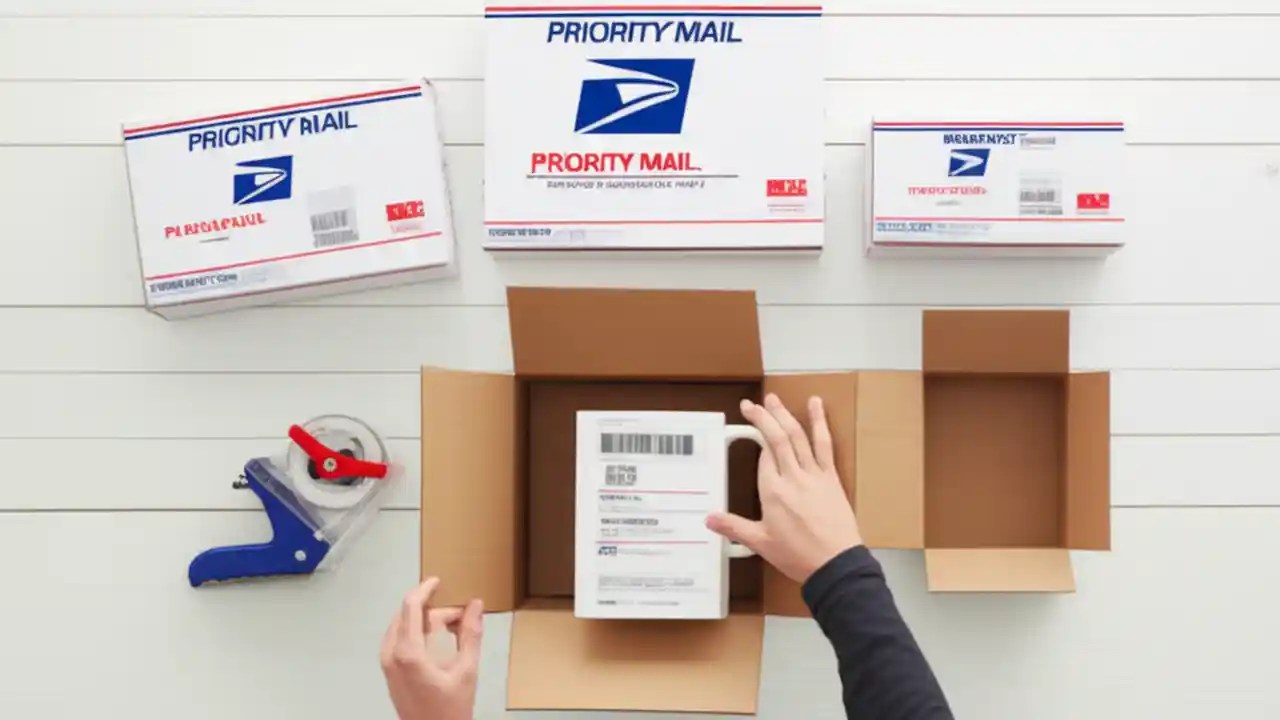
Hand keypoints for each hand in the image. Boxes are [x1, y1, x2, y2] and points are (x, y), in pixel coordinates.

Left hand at [380, 577, 483, 719]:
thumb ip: (471, 635)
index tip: (439, 581)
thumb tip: (476, 605)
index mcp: (407, 652)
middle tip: (460, 616)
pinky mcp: (389, 672)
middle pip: (407, 616)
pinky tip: (437, 642)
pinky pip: (398, 640)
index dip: (424, 589)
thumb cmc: (450, 708)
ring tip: (452, 628)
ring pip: (402, 627)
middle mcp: (390, 654)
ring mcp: (386, 664)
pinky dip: (416, 633)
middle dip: (433, 610)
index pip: (410, 607)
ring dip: (424, 621)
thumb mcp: (467, 671)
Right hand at [707, 394, 862, 583]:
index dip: (756, 438)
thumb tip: (708, 519)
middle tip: (751, 404)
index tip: (748, 425)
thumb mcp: (761, 543)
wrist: (836, 565)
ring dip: (784, 414)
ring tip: (774, 398)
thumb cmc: (798, 556)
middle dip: (763, 417)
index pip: (763, 456)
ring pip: (797, 436)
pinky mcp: (831, 478)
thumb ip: (734, 527)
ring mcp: (814, 475)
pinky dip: (820, 422)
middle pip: (777, 438)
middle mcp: (792, 477)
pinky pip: (824, 445)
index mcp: (773, 492)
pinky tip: (816, 405)